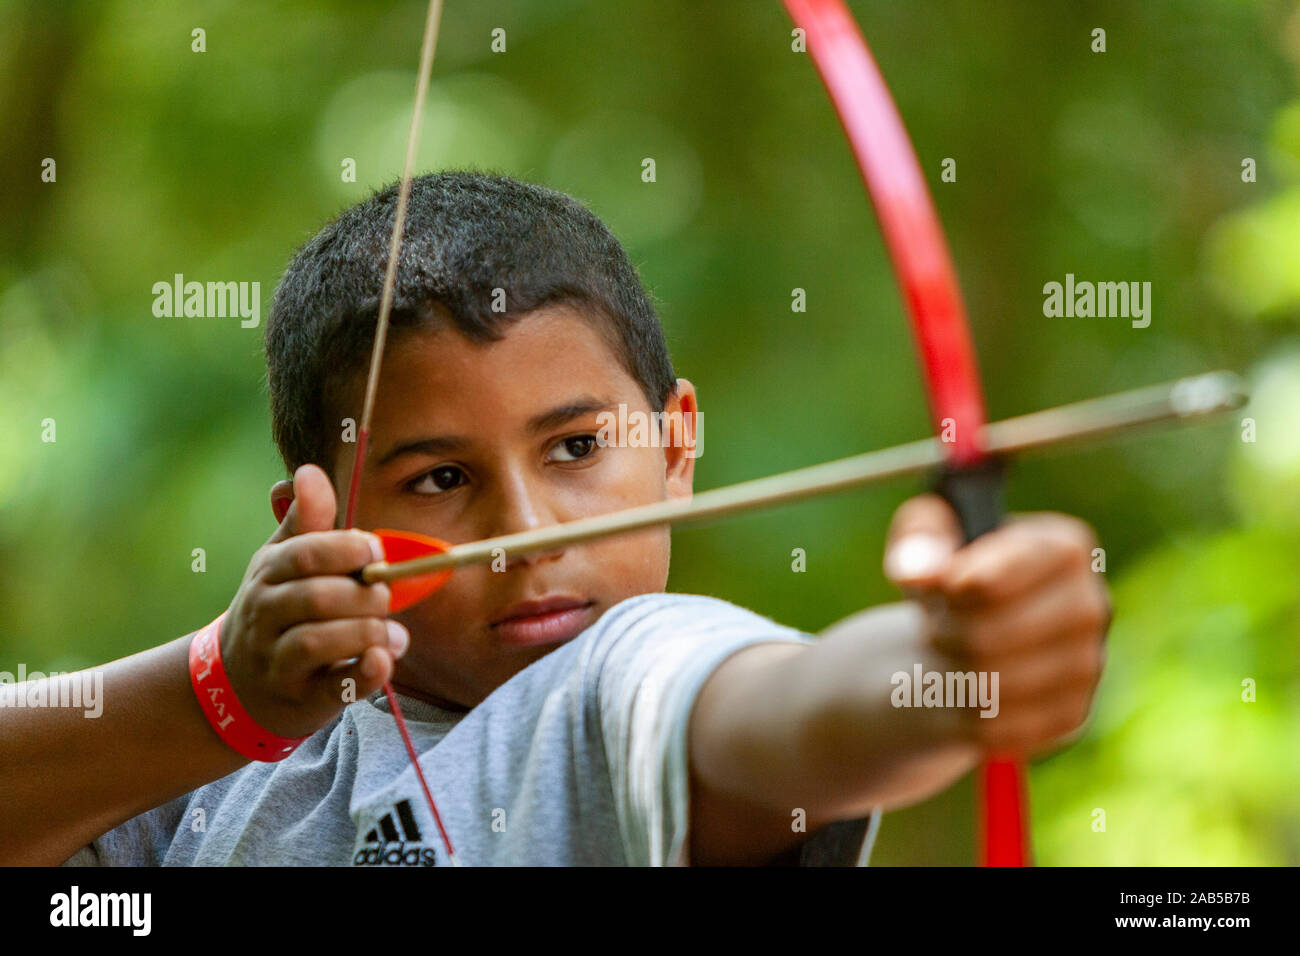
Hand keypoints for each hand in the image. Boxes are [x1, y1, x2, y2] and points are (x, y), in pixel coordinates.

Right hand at [219, 464, 408, 737]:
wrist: (240, 684)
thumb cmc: (278, 608)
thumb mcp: (283, 560)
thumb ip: (305, 520)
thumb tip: (310, 471)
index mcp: (270, 573)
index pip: (305, 554)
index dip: (347, 549)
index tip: (376, 550)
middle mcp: (267, 615)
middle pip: (317, 597)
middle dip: (363, 594)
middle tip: (385, 594)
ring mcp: (278, 659)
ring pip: (319, 642)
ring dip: (367, 632)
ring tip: (392, 632)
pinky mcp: (299, 697)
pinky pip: (332, 688)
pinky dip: (362, 674)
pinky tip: (383, 661)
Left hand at [882, 494, 1110, 756]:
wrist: (964, 637)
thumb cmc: (949, 577)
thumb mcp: (927, 538)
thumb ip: (919, 536)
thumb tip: (916, 569)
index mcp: (1065, 547)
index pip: (1002, 574)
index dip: (958, 584)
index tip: (939, 588)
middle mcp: (1091, 605)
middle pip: (989, 636)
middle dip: (945, 633)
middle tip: (933, 625)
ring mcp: (1088, 664)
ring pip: (993, 685)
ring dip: (951, 672)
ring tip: (948, 650)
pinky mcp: (1072, 715)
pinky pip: (999, 725)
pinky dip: (966, 711)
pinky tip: (966, 687)